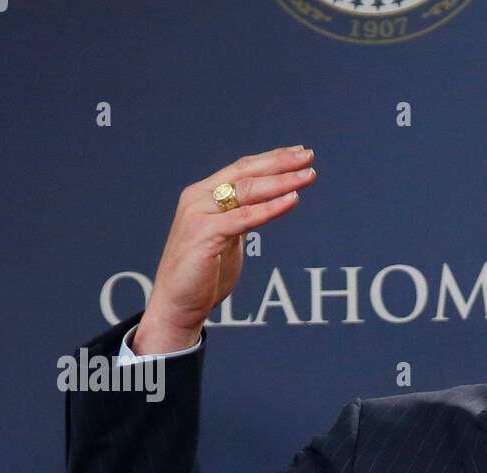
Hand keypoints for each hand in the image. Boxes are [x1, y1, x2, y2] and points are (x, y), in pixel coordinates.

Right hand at [133, 145, 318, 354]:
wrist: (177, 306)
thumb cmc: (202, 276)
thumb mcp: (225, 239)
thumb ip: (238, 220)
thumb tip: (262, 207)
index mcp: (202, 195)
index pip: (241, 169)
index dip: (271, 159)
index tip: (298, 152)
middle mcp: (198, 199)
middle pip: (245, 173)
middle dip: (280, 163)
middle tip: (308, 156)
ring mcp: (199, 215)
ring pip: (247, 191)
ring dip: (282, 182)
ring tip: (308, 175)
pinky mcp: (205, 235)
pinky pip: (245, 218)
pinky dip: (271, 208)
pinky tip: (293, 200)